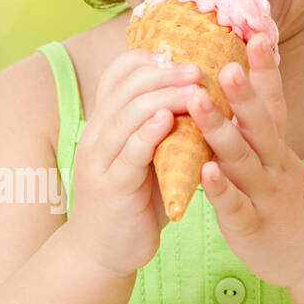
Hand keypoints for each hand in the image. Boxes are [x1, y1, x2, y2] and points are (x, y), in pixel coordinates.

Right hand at [66, 49, 202, 276]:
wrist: (106, 250)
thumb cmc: (137, 196)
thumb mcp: (150, 152)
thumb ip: (167, 123)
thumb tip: (205, 89)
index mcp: (108, 120)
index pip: (120, 73)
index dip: (151, 58)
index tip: (187, 53)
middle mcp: (98, 133)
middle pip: (126, 87)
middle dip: (165, 72)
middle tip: (199, 67)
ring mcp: (101, 159)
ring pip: (128, 114)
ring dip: (163, 96)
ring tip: (194, 86)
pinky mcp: (111, 186)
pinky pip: (129, 153)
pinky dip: (148, 133)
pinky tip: (168, 120)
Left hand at [184, 33, 303, 288]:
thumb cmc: (294, 206)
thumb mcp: (281, 162)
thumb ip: (259, 133)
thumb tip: (239, 94)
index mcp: (279, 148)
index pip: (275, 101)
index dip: (267, 70)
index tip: (258, 34)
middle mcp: (275, 165)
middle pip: (259, 123)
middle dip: (242, 92)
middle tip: (224, 61)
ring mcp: (266, 194)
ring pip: (242, 159)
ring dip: (220, 130)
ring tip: (197, 102)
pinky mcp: (253, 225)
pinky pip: (236, 205)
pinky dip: (220, 189)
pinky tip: (204, 173)